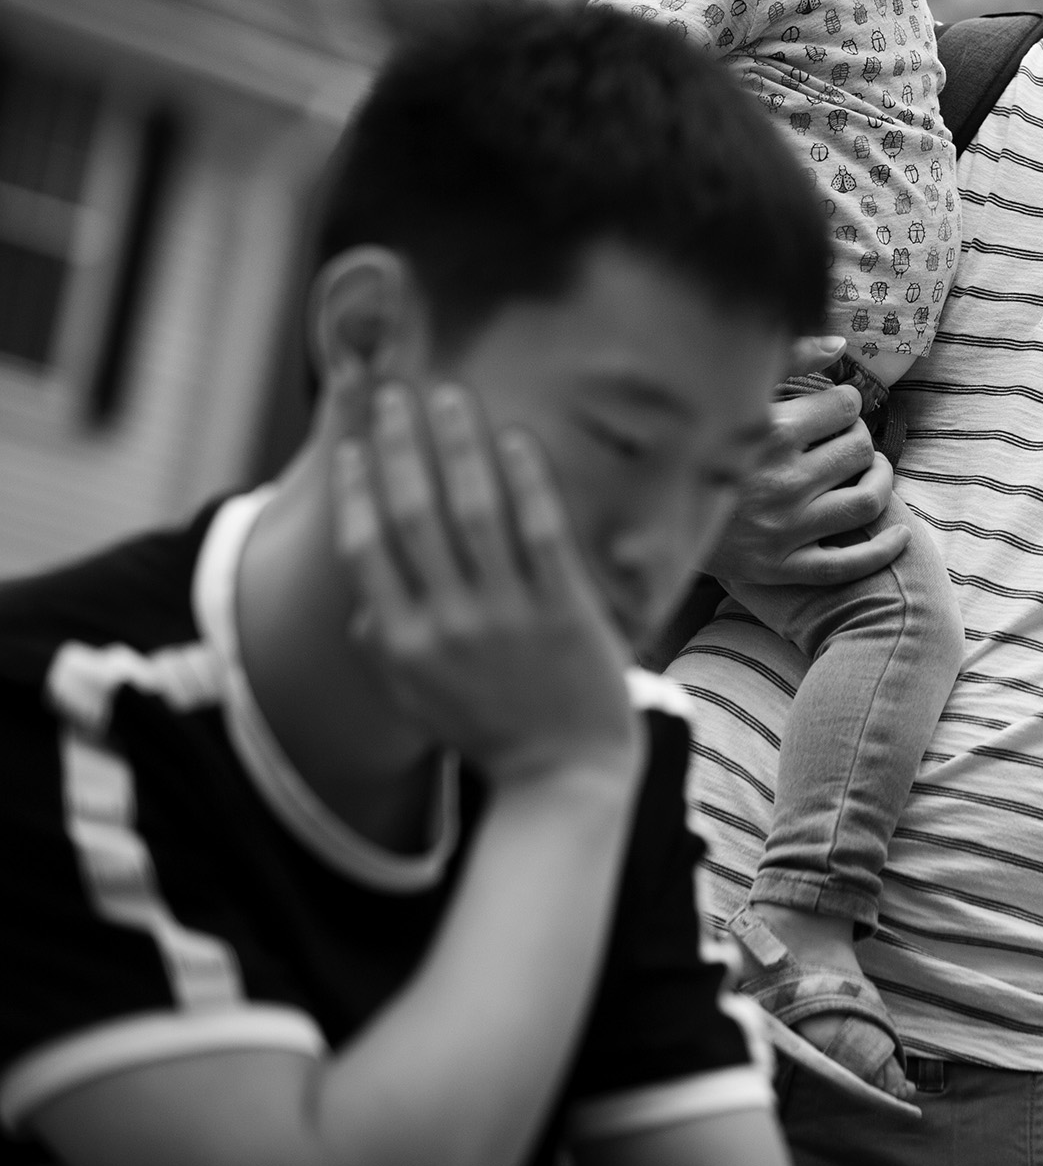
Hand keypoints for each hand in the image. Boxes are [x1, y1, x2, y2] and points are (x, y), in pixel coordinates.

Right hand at [334, 381, 641, 788]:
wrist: (561, 773)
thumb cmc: (485, 727)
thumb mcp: (412, 696)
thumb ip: (380, 643)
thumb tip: (362, 593)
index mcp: (399, 642)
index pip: (365, 546)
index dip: (359, 486)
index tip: (358, 439)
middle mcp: (445, 623)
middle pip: (413, 514)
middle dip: (402, 445)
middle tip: (398, 391)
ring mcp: (506, 614)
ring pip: (474, 510)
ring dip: (459, 446)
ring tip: (451, 397)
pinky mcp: (562, 608)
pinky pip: (541, 530)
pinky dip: (526, 479)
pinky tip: (514, 438)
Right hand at [707, 336, 908, 587]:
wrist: (645, 514)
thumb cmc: (695, 444)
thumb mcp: (732, 395)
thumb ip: (786, 358)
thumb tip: (840, 343)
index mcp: (769, 433)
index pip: (845, 407)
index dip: (845, 404)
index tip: (833, 409)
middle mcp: (781, 482)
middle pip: (860, 450)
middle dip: (860, 438)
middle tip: (844, 440)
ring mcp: (784, 530)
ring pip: (867, 500)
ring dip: (881, 481)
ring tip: (872, 471)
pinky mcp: (781, 569)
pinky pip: (849, 565)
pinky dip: (883, 550)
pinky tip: (899, 534)